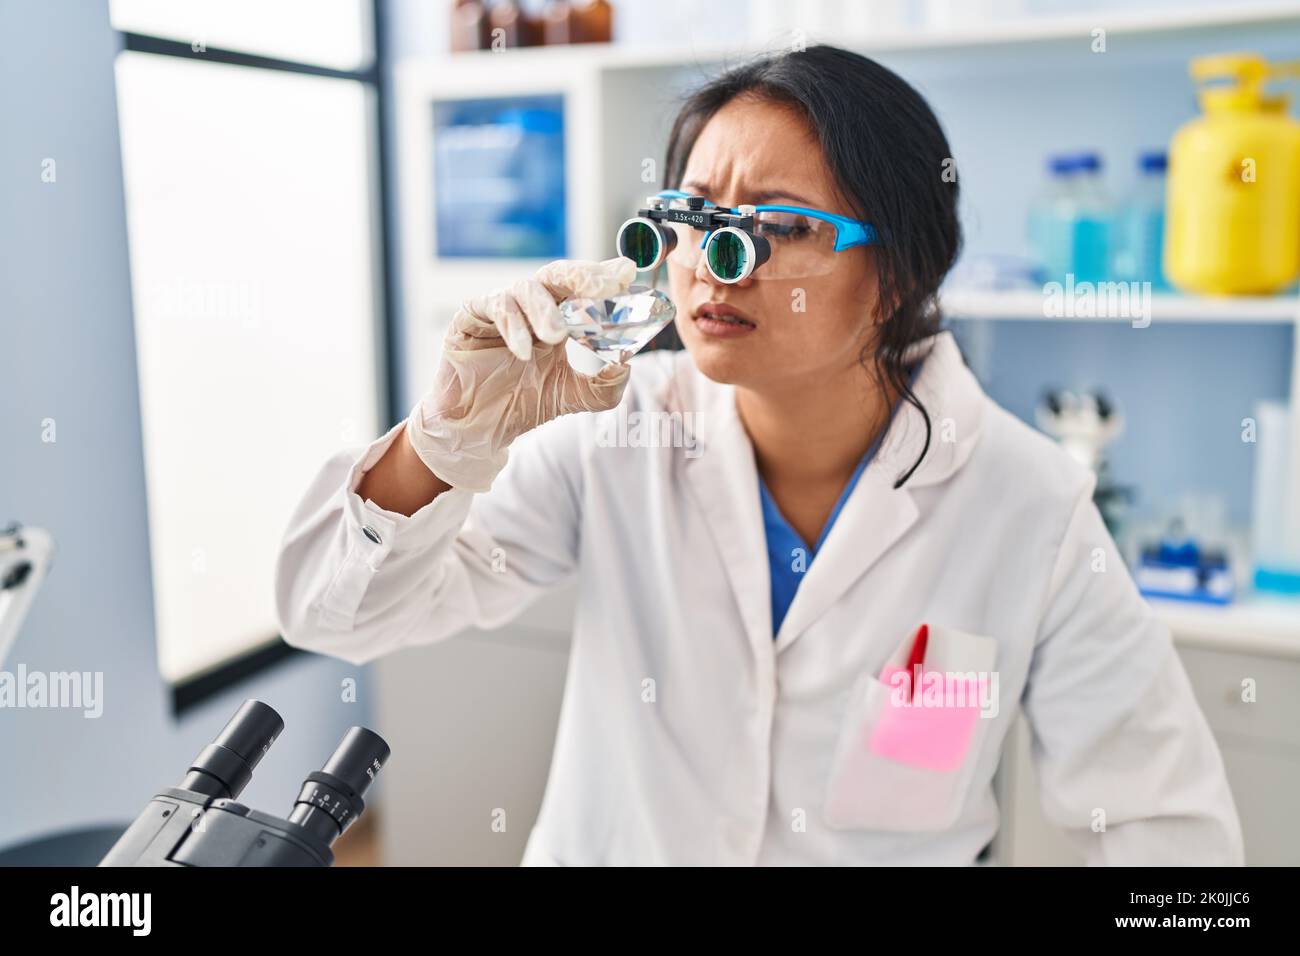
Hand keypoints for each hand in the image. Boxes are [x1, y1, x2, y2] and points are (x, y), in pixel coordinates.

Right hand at [404, 257, 636, 491]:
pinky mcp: (471, 317)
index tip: (627, 273)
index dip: (605, 277)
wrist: (480, 429)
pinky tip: (524, 352)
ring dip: (546, 309)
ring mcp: (501, 308)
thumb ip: (606, 382)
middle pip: (558, 275)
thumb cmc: (525, 404)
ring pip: (526, 288)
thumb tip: (628, 359)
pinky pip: (494, 306)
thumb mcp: (577, 396)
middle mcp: (531, 306)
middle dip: (584, 276)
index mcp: (560, 316)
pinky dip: (513, 325)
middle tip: (606, 286)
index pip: (584, 288)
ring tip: (557, 335)